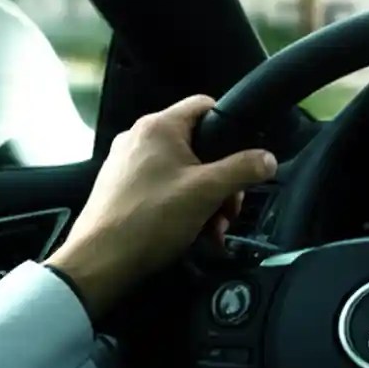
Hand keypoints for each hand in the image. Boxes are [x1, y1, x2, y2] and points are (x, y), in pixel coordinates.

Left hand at [46, 95, 276, 317]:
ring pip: (183, 170)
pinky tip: (192, 232)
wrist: (100, 262)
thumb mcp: (207, 192)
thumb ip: (243, 170)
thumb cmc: (150, 219)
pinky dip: (182, 205)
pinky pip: (163, 187)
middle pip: (198, 145)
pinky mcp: (121, 188)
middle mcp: (139, 138)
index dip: (231, 127)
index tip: (245, 158)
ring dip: (205, 198)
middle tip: (228, 209)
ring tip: (211, 228)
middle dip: (221, 179)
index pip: (205, 105)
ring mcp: (127, 163)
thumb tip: (268, 159)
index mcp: (158, 126)